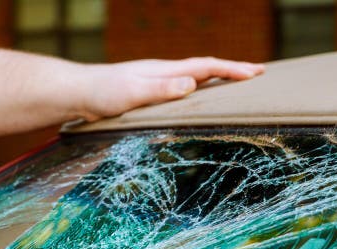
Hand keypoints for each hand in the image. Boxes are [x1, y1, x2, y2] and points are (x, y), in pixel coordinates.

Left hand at [76, 57, 264, 121]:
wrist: (78, 91)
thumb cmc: (103, 94)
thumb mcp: (133, 93)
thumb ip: (162, 89)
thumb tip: (192, 84)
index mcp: (165, 71)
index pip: (206, 67)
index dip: (232, 70)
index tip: (255, 73)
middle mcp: (164, 72)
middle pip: (206, 68)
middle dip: (233, 70)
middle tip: (258, 73)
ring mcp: (157, 80)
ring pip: (196, 76)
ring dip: (218, 77)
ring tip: (237, 81)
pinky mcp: (149, 90)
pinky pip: (183, 86)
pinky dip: (200, 87)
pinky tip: (200, 94)